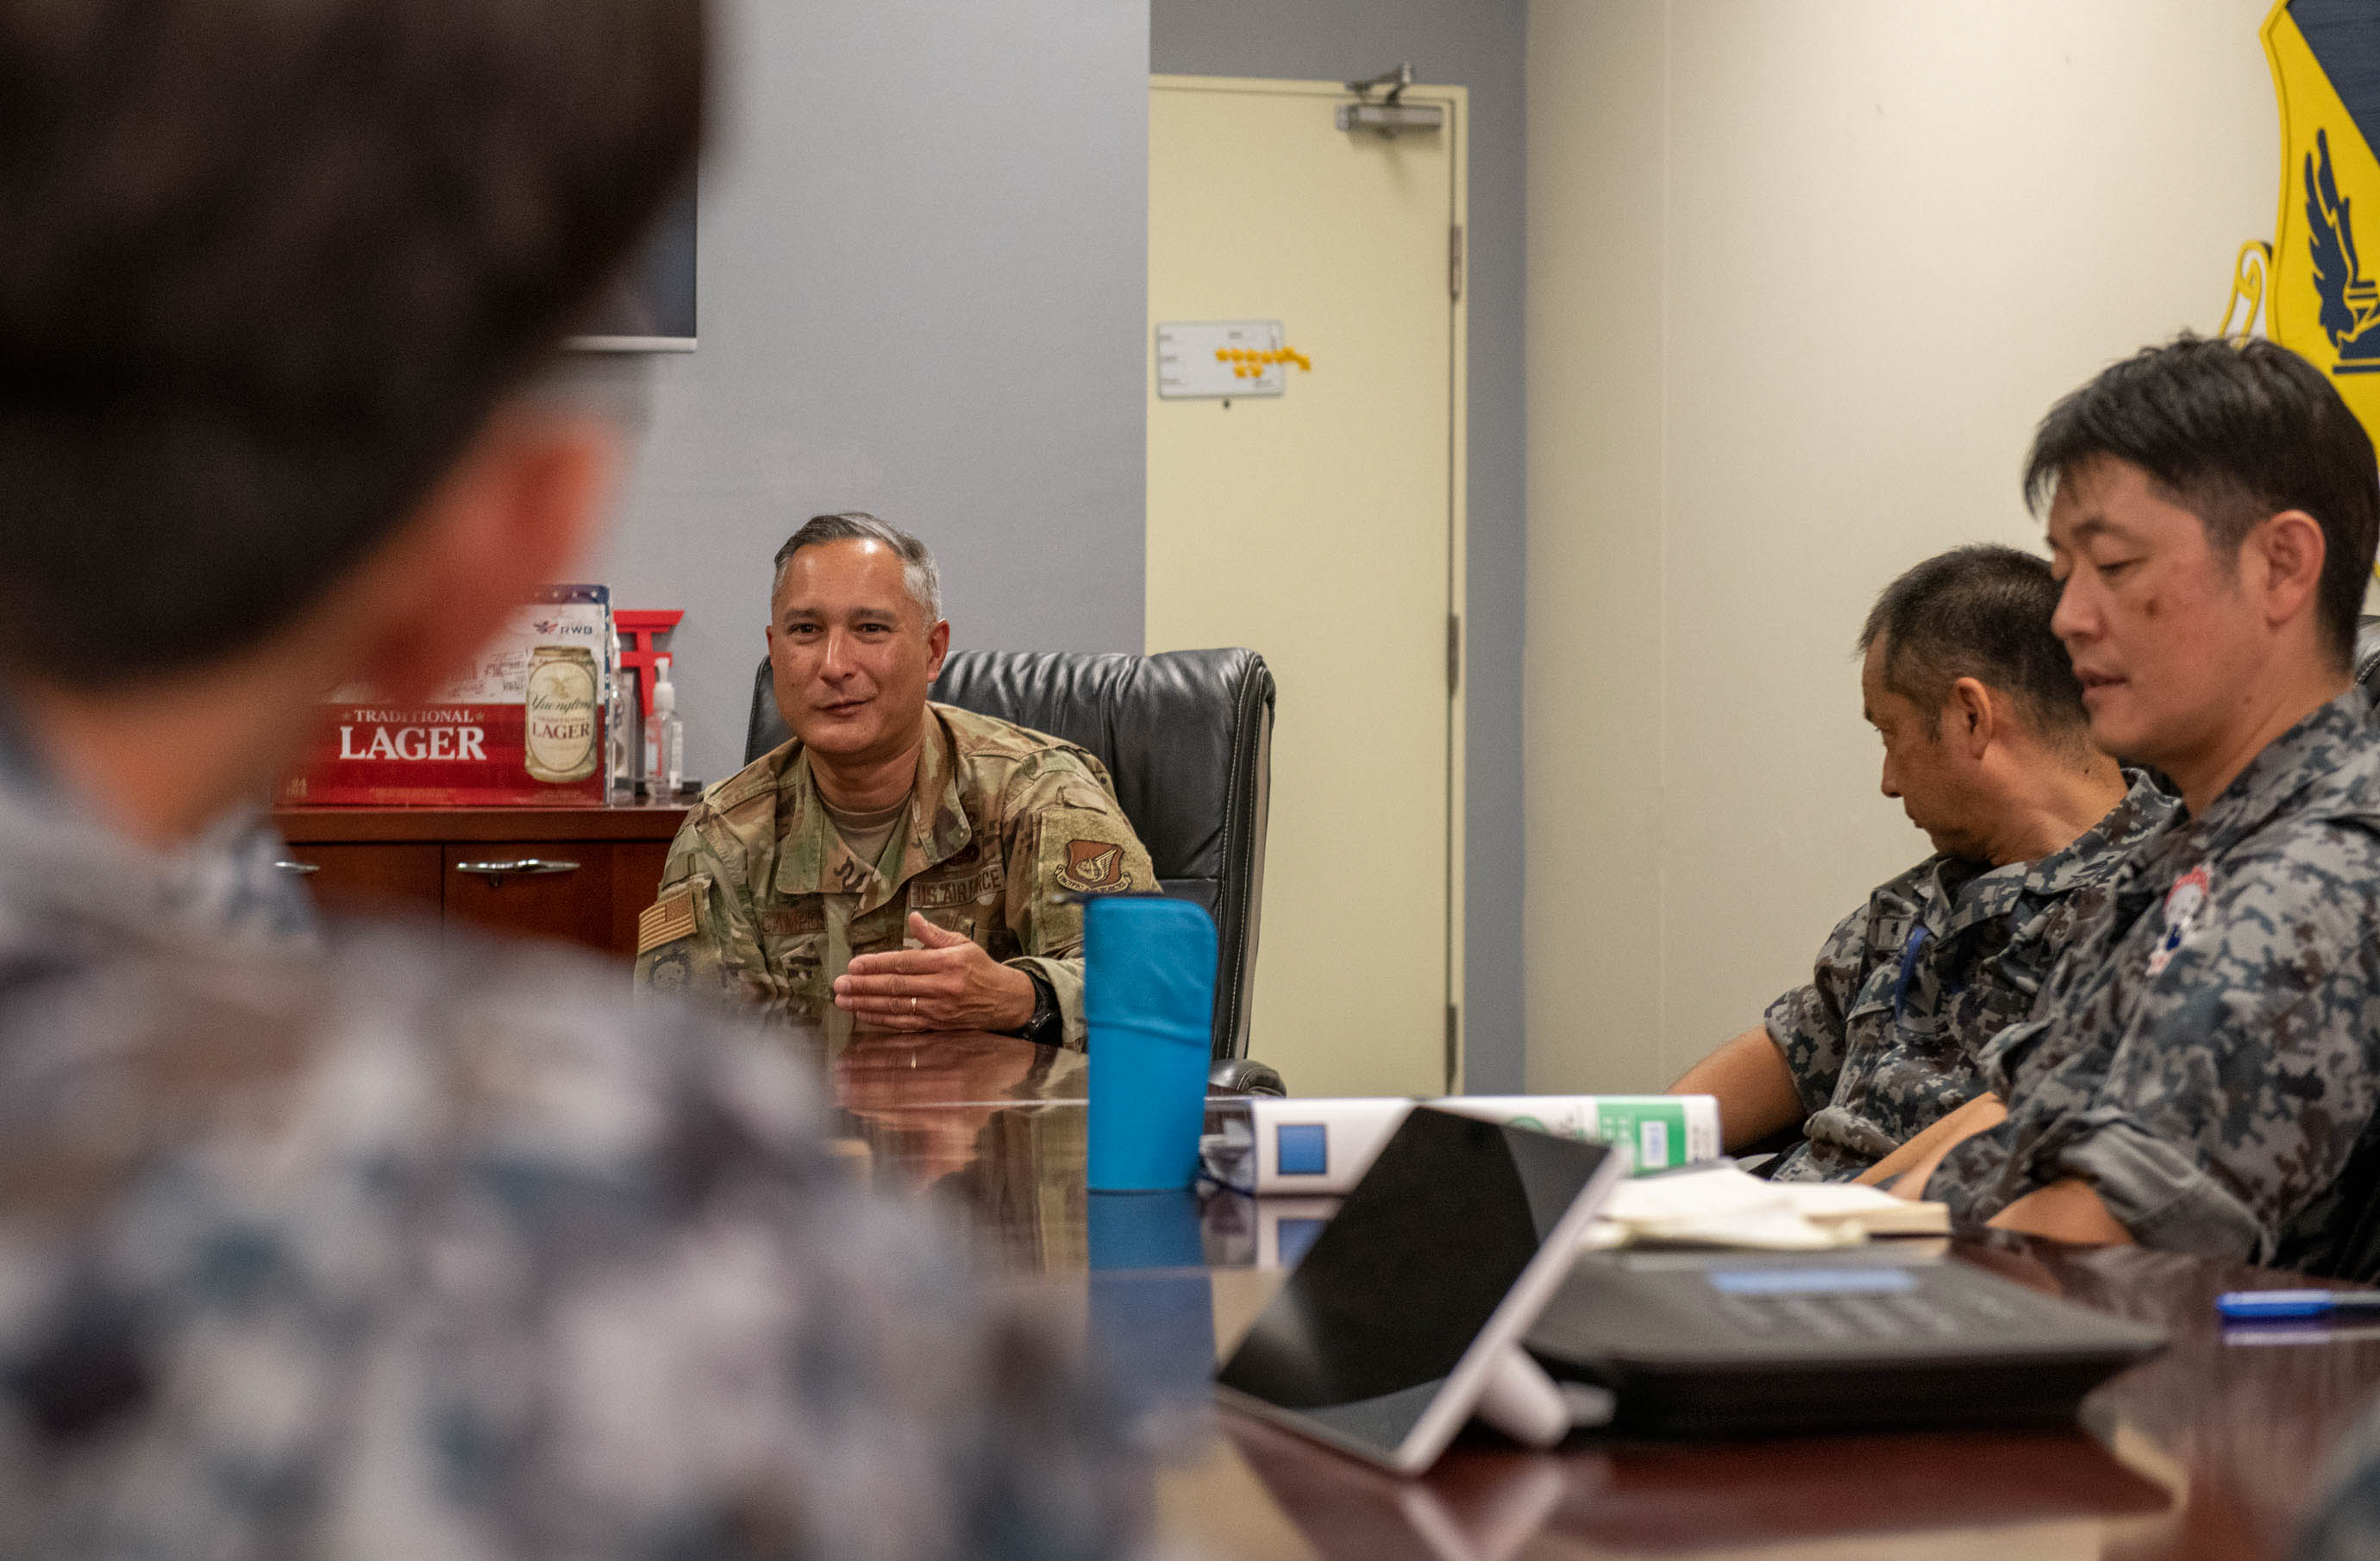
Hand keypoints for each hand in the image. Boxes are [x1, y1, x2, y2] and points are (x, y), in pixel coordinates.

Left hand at [834, 912, 1036, 1031]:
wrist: (1004, 1000)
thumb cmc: (980, 968)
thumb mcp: (963, 944)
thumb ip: (934, 934)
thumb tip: (913, 918)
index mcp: (949, 962)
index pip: (905, 962)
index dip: (877, 964)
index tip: (854, 963)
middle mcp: (943, 987)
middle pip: (896, 986)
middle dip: (864, 985)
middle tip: (839, 983)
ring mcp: (939, 1010)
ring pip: (896, 1007)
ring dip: (866, 1004)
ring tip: (843, 999)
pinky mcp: (937, 1025)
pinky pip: (904, 1024)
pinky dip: (881, 1020)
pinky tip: (863, 1014)